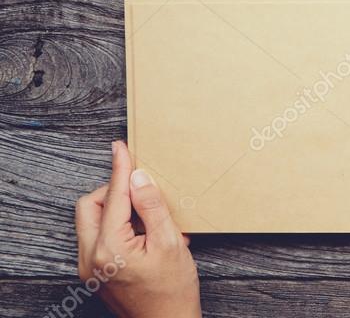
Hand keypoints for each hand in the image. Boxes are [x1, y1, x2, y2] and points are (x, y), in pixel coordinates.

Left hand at [75, 141, 201, 317]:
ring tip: (148, 217)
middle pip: (90, 206)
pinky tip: (141, 232)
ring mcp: (89, 267)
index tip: (121, 147)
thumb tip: (138, 177)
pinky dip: (114, 225)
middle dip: (113, 190)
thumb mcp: (170, 242)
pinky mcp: (93, 272)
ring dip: (114, 208)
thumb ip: (152, 207)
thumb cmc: (173, 289)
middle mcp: (91, 257)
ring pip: (91, 220)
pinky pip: (97, 236)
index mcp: (111, 248)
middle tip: (140, 187)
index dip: (120, 168)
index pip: (114, 196)